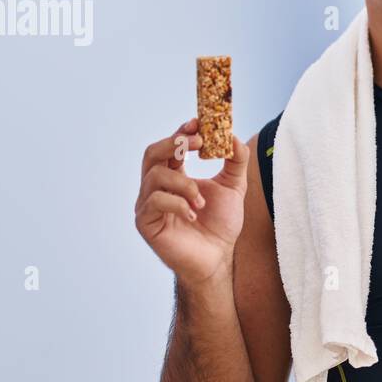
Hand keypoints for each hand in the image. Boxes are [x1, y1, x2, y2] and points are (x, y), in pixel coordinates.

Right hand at [134, 116, 249, 284]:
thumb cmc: (220, 224)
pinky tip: (193, 214)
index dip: (182, 132)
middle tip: (198, 143)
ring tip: (202, 201)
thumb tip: (234, 135)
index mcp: (174, 175)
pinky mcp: (146, 222)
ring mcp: (148, 204)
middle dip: (174, 143)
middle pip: (152, 153)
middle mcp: (156, 187)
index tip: (199, 123)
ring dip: (184, 183)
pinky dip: (178, 203)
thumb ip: (236, 161)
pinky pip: (155, 201)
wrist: (217, 259)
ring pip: (155, 176)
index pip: (171, 146)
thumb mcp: (234, 187)